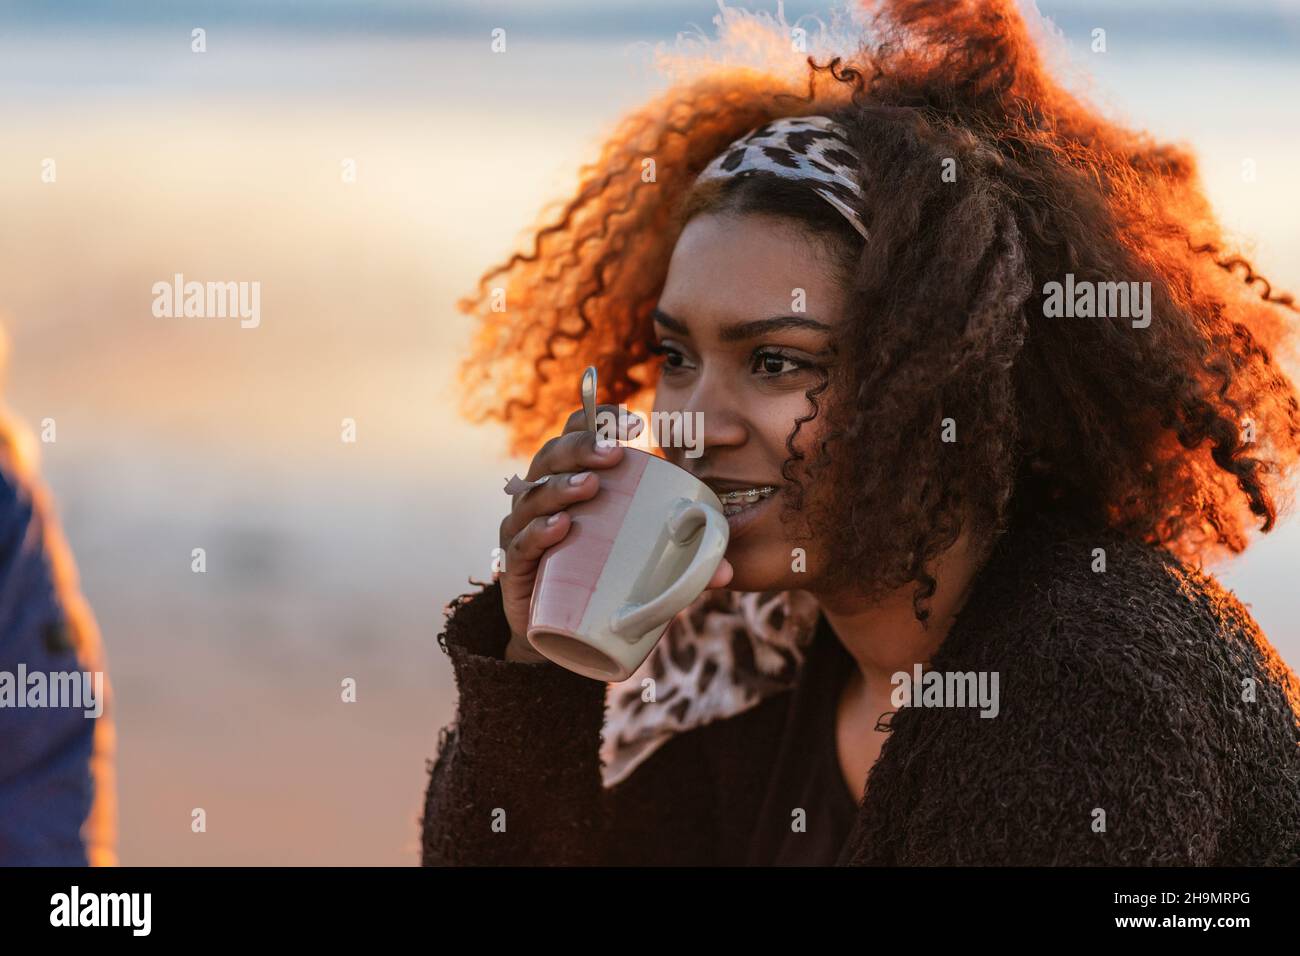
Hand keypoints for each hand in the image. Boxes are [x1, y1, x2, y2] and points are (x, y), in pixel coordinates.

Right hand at [497, 405, 731, 662]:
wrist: (556, 635)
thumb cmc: (599, 580)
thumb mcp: (640, 565)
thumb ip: (681, 566)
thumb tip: (728, 572)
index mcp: (571, 478)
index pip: (578, 433)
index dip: (599, 419)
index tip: (634, 425)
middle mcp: (542, 495)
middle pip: (552, 456)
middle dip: (581, 448)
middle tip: (614, 453)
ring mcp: (522, 529)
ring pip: (534, 496)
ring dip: (560, 486)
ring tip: (590, 486)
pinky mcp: (515, 567)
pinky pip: (521, 543)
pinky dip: (538, 532)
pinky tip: (559, 526)